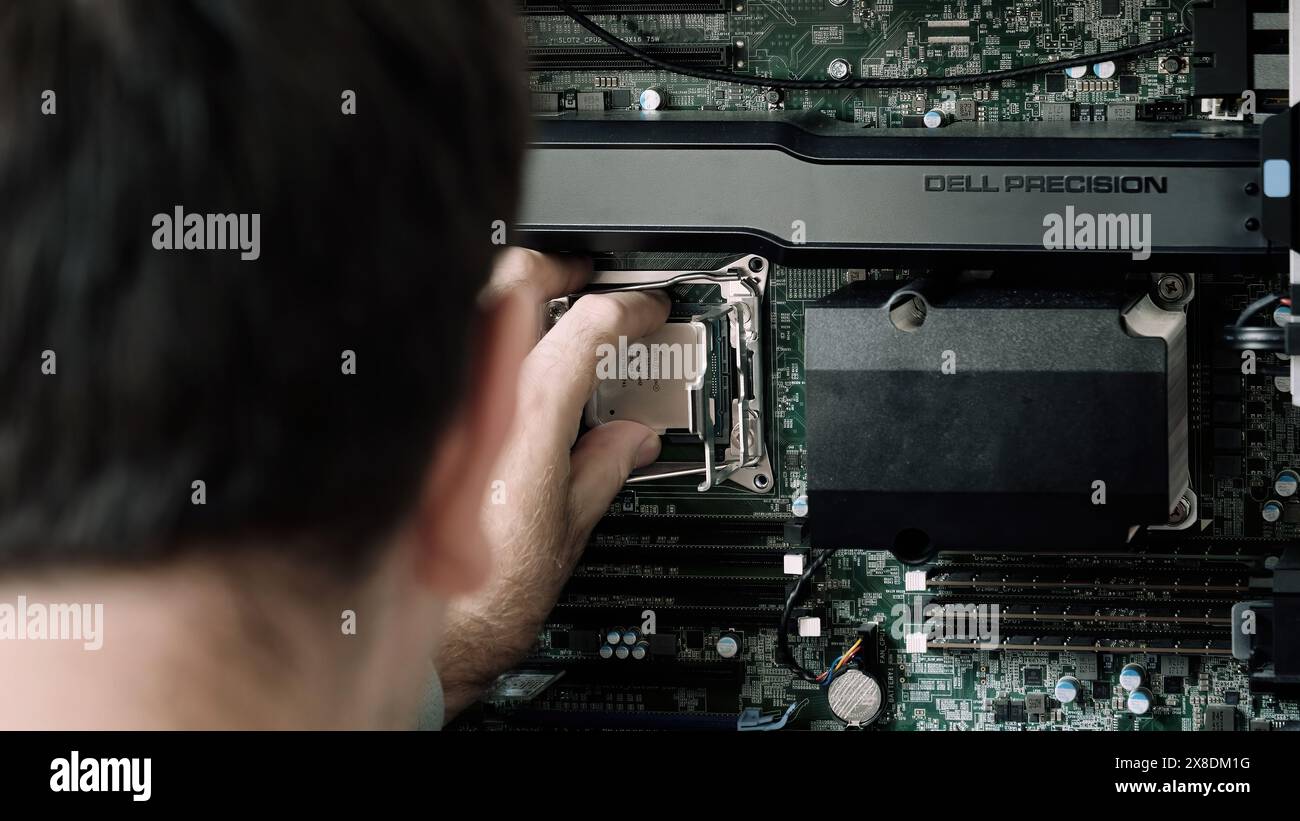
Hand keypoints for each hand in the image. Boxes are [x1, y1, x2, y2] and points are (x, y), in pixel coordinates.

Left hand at [436, 249, 669, 718]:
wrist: (410, 641)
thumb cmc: (477, 601)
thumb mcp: (566, 532)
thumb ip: (604, 468)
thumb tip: (632, 440)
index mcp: (524, 414)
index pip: (586, 323)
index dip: (628, 308)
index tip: (645, 310)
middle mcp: (467, 393)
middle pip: (510, 276)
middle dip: (556, 268)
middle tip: (587, 284)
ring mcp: (430, 402)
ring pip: (465, 307)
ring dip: (508, 296)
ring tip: (542, 315)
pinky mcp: (406, 422)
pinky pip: (438, 353)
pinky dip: (471, 343)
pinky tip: (491, 369)